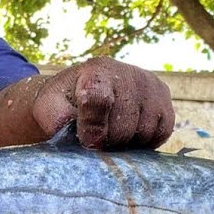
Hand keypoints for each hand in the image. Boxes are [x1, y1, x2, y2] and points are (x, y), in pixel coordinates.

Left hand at [31, 57, 173, 149]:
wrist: (85, 90)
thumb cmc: (64, 103)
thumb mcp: (48, 108)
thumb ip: (54, 118)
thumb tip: (71, 131)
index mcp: (96, 70)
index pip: (99, 102)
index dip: (92, 130)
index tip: (87, 143)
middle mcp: (129, 73)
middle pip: (124, 126)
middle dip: (107, 141)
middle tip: (96, 137)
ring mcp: (151, 85)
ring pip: (144, 132)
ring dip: (127, 142)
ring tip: (112, 132)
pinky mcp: (165, 98)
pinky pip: (162, 132)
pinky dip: (145, 139)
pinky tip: (129, 132)